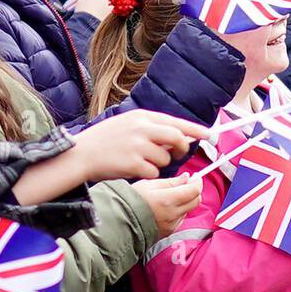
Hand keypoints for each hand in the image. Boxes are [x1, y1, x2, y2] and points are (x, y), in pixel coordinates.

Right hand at [72, 110, 209, 180]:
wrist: (80, 154)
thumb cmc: (105, 140)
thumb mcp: (128, 125)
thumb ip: (153, 128)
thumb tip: (181, 136)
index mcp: (142, 117)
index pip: (176, 122)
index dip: (195, 129)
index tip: (209, 135)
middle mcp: (142, 128)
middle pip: (177, 139)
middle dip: (181, 149)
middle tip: (178, 154)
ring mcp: (138, 146)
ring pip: (165, 159)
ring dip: (158, 164)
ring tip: (140, 161)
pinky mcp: (133, 163)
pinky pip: (154, 173)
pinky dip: (148, 174)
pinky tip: (134, 170)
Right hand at [132, 173, 202, 237]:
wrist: (119, 221)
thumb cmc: (130, 201)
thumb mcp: (149, 184)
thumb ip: (172, 182)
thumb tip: (187, 178)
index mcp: (168, 200)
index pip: (194, 190)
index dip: (197, 182)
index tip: (195, 177)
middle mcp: (173, 214)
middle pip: (196, 201)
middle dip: (194, 191)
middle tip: (186, 185)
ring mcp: (171, 225)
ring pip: (188, 210)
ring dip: (185, 202)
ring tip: (171, 196)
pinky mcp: (168, 232)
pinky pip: (180, 219)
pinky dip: (178, 212)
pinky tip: (166, 208)